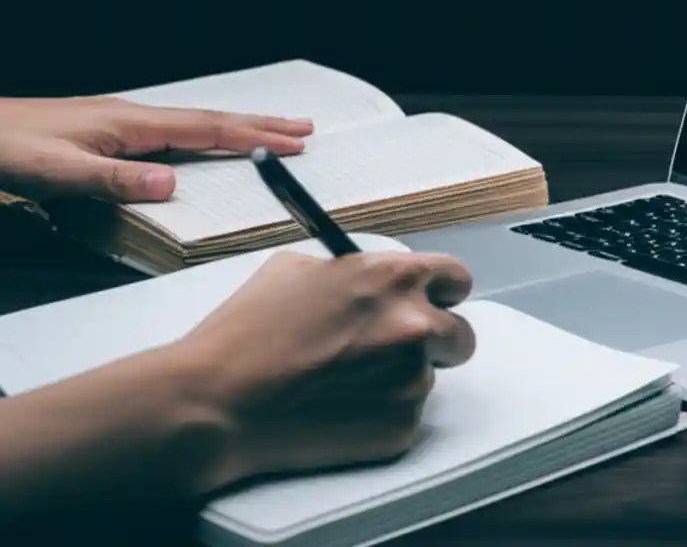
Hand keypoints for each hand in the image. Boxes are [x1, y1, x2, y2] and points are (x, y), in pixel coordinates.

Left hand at [0, 96, 313, 201]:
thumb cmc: (7, 148)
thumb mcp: (58, 172)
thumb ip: (115, 180)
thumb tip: (172, 185)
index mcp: (130, 124)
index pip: (207, 130)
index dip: (253, 136)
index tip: (294, 142)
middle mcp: (131, 118)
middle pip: (210, 120)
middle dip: (259, 124)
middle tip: (303, 127)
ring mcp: (120, 123)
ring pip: (194, 125)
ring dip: (236, 128)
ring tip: (268, 131)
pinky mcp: (107, 133)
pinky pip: (173, 133)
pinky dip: (205, 136)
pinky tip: (204, 143)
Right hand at [178, 250, 475, 487]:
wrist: (219, 400)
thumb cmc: (248, 332)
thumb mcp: (296, 269)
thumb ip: (353, 270)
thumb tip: (373, 278)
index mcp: (395, 279)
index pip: (457, 278)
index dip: (444, 291)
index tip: (434, 301)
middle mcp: (416, 325)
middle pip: (459, 334)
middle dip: (433, 340)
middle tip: (392, 349)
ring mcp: (413, 379)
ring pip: (427, 376)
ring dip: (398, 378)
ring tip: (342, 382)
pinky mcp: (402, 425)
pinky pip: (405, 415)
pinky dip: (380, 413)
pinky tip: (336, 410)